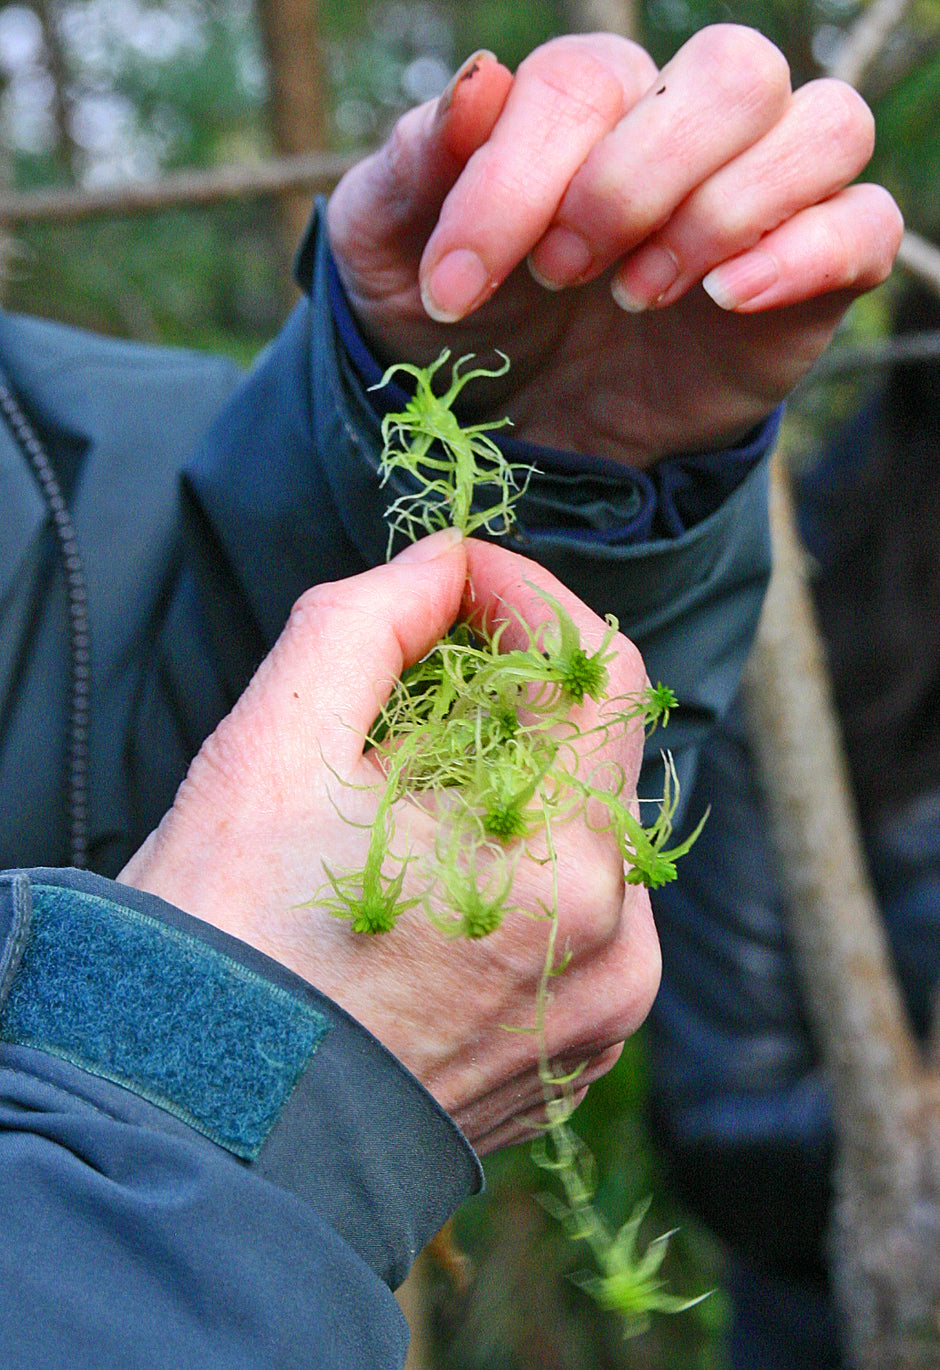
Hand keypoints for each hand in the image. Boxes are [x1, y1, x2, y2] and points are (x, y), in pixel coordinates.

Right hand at [119, 531, 659, 1153]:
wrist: (203, 1124)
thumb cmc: (230, 941)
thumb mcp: (277, 742)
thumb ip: (371, 618)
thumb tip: (441, 566)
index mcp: (561, 862)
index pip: (604, 672)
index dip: (533, 603)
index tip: (459, 588)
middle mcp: (612, 942)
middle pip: (594, 754)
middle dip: (509, 697)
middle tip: (409, 693)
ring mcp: (601, 1008)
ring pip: (586, 836)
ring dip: (511, 790)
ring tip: (405, 808)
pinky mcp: (577, 1050)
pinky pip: (578, 919)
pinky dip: (519, 872)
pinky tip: (431, 887)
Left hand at [327, 26, 902, 466]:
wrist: (519, 427)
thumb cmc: (461, 323)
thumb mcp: (392, 255)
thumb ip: (411, 168)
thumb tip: (479, 83)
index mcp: (589, 104)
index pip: (585, 80)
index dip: (518, 179)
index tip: (455, 287)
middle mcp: (688, 129)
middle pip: (730, 71)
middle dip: (633, 180)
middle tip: (562, 274)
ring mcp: (760, 201)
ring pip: (822, 126)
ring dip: (723, 211)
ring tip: (636, 296)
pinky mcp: (808, 281)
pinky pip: (866, 225)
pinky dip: (808, 253)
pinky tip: (725, 299)